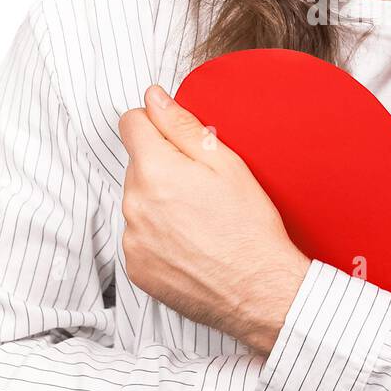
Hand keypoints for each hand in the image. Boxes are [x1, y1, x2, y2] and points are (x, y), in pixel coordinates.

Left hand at [118, 85, 310, 355]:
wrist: (259, 291)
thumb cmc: (249, 228)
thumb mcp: (226, 164)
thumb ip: (182, 126)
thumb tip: (154, 98)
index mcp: (154, 172)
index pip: (131, 123)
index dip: (156, 123)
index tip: (176, 137)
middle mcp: (133, 205)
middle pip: (136, 164)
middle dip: (162, 166)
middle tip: (202, 186)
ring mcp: (132, 241)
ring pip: (137, 202)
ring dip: (158, 202)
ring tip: (199, 219)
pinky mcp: (136, 269)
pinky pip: (139, 237)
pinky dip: (158, 236)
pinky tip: (191, 243)